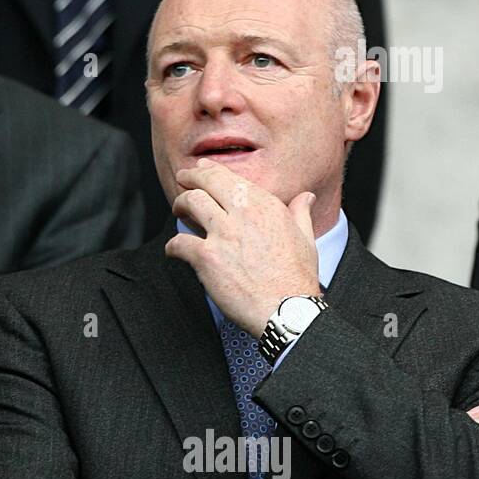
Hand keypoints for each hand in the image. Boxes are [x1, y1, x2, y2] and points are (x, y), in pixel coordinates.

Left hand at [164, 159, 320, 335]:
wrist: (286, 309)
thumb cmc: (296, 278)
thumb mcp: (305, 239)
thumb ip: (301, 213)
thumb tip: (306, 197)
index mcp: (265, 206)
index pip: (230, 177)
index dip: (210, 170)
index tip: (201, 169)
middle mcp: (243, 213)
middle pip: (206, 182)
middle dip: (189, 178)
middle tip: (182, 179)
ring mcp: (223, 234)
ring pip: (190, 203)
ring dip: (179, 204)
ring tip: (178, 210)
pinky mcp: (207, 257)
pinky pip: (179, 242)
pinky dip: (172, 246)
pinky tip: (174, 251)